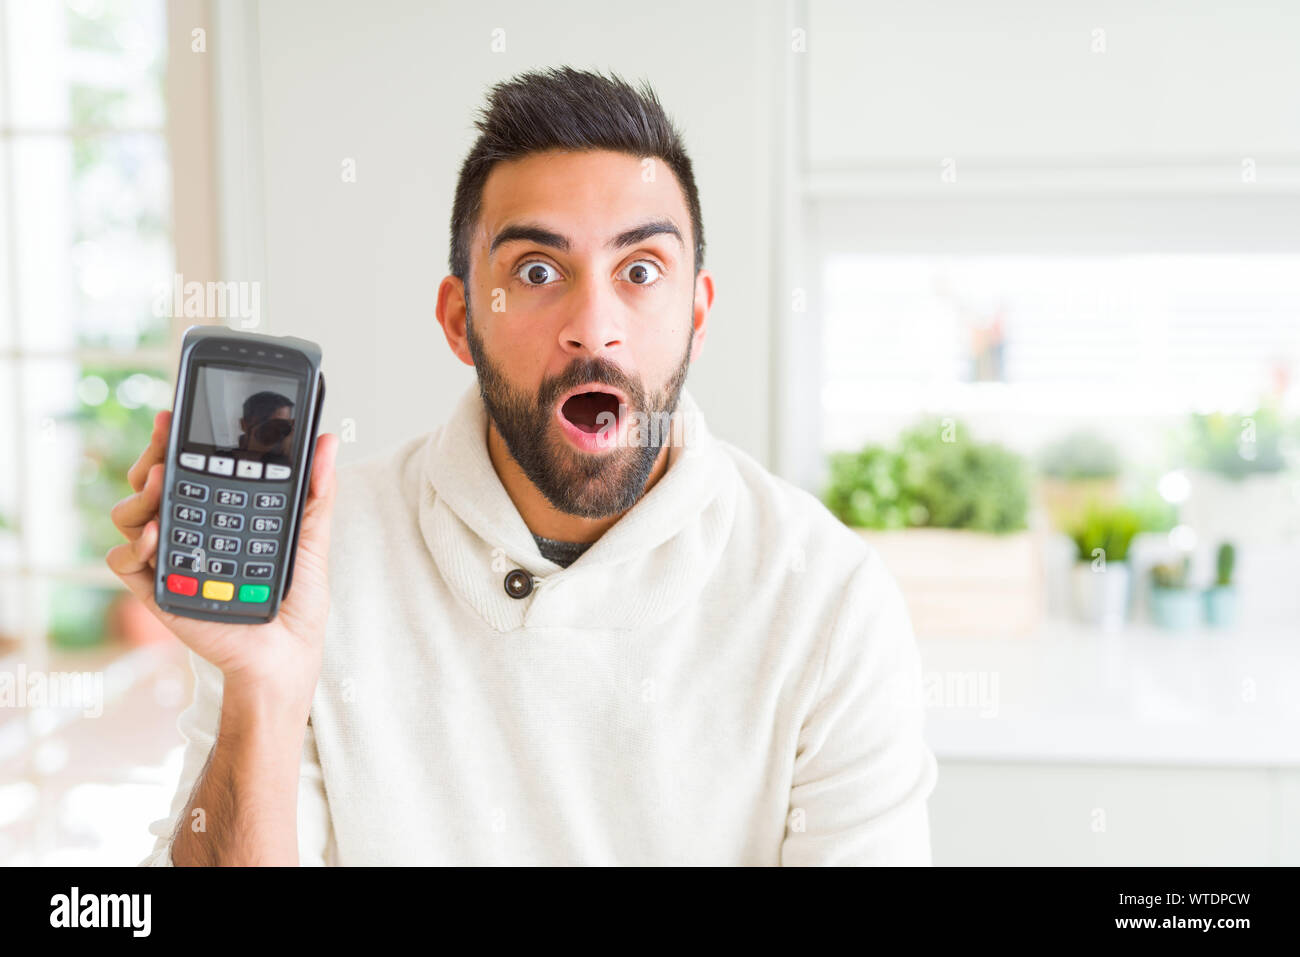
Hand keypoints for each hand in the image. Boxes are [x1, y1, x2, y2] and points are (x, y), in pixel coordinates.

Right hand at [107, 410, 339, 698]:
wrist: (287, 655)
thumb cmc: (297, 599)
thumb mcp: (311, 539)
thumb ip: (316, 491)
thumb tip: (328, 441)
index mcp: (220, 511)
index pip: (189, 466)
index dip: (176, 440)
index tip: (174, 417)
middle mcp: (190, 529)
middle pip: (149, 482)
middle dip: (150, 459)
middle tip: (165, 455)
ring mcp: (170, 558)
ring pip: (128, 514)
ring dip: (139, 496)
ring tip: (162, 488)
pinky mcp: (158, 590)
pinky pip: (123, 562)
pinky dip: (132, 546)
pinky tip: (155, 537)